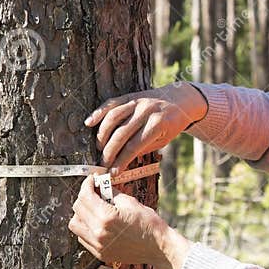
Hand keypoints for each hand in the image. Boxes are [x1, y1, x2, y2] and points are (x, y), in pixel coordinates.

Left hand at [68, 173, 191, 268]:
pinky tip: (98, 223)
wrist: (159, 248)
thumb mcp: (130, 202)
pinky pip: (83, 237)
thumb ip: (111, 193)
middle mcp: (98, 233)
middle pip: (77, 209)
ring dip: (81, 214)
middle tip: (94, 192)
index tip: (91, 180)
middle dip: (84, 197)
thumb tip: (100, 186)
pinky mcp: (100, 253)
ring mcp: (98, 245)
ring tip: (94, 209)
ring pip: (75, 225)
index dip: (87, 184)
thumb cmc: (149, 225)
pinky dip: (86, 227)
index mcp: (107, 217)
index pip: (85, 196)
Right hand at [84, 82, 207, 172]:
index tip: (113, 172)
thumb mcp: (164, 139)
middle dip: (109, 152)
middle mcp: (145, 111)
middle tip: (103, 164)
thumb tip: (123, 160)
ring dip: (102, 134)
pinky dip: (98, 113)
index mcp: (157, 124)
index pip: (134, 146)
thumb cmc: (172, 124)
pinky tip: (89, 122)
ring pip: (113, 117)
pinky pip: (111, 103)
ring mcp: (137, 102)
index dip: (121, 160)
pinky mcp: (130, 96)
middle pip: (121, 134)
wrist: (180, 99)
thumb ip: (144, 147)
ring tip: (98, 148)